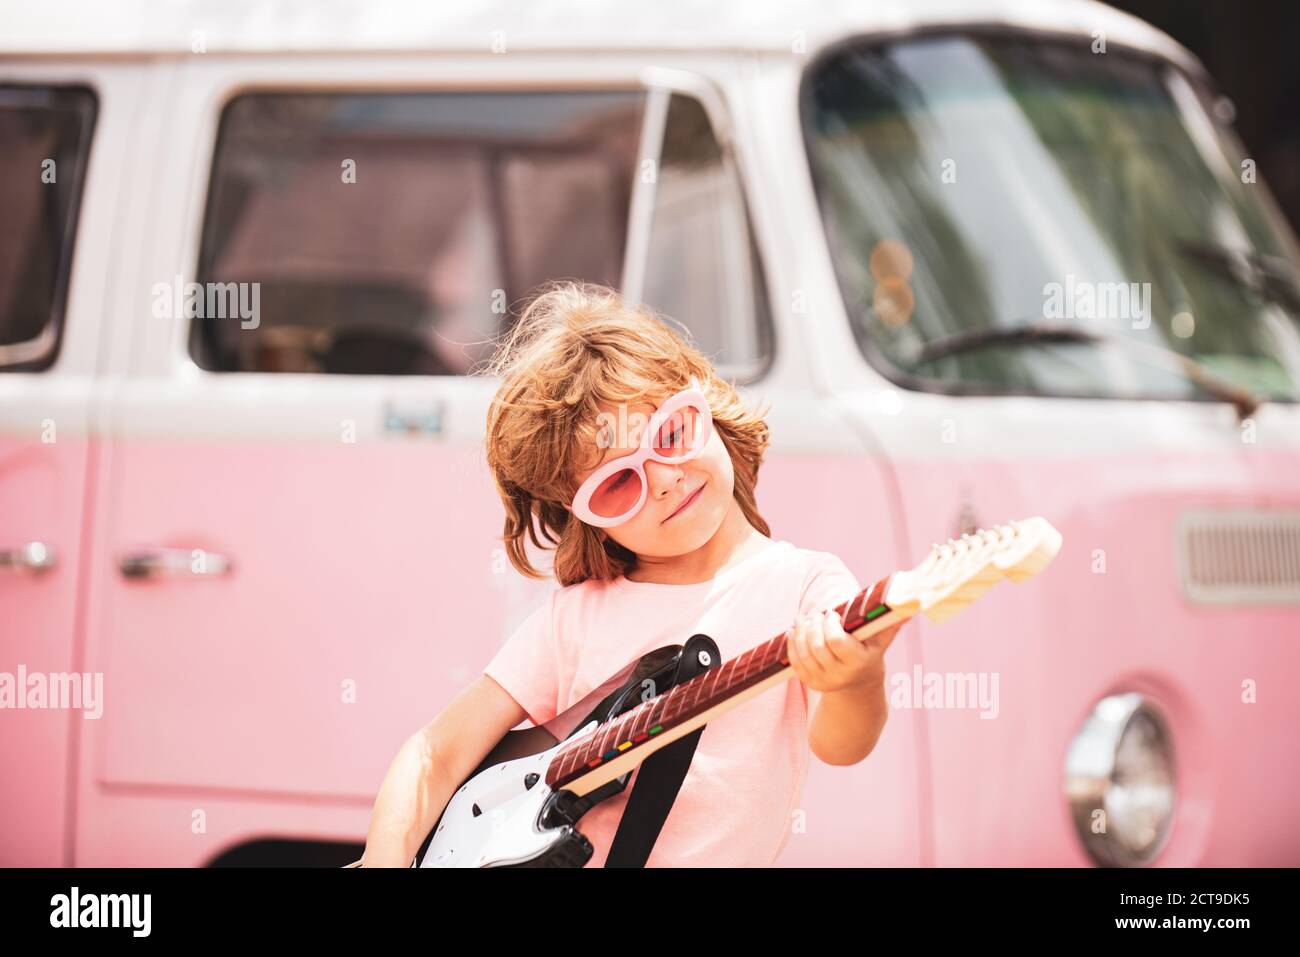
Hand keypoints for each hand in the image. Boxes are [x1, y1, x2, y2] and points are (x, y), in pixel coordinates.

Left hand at [785, 609, 904, 693]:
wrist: (860, 685)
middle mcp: (841, 675)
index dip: (830, 624)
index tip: (832, 613)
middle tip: (816, 614)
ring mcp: (824, 681)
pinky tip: (795, 630)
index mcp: (859, 662)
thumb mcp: (881, 641)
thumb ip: (890, 623)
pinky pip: (795, 662)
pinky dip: (792, 643)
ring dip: (800, 632)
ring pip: (803, 653)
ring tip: (804, 619)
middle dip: (813, 626)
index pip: (836, 641)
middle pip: (817, 646)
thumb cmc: (871, 653)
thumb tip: (910, 604)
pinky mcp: (811, 683)